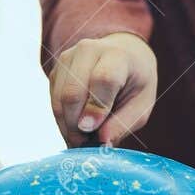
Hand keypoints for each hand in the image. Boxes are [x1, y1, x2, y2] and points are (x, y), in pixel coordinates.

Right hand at [49, 31, 156, 146]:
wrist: (123, 54)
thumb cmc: (135, 82)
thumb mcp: (142, 104)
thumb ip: (123, 123)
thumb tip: (101, 141)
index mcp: (117, 56)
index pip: (102, 80)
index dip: (96, 108)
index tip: (91, 131)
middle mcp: (89, 50)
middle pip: (73, 92)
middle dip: (76, 125)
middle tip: (86, 144)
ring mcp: (68, 58)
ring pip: (59, 100)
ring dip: (67, 126)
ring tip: (82, 138)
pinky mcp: (56, 69)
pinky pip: (53, 101)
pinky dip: (62, 119)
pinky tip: (77, 124)